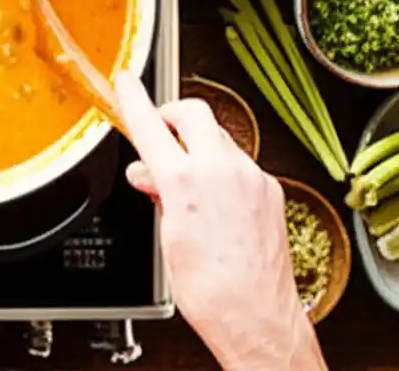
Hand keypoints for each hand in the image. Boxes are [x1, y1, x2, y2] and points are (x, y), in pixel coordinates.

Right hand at [112, 73, 325, 370]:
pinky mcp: (271, 190)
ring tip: (186, 180)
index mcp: (185, 182)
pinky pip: (241, 164)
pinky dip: (223, 171)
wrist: (256, 317)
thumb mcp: (168, 238)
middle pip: (195, 112)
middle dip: (172, 115)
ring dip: (199, 146)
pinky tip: (216, 200)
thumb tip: (149, 175)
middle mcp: (223, 170)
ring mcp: (252, 177)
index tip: (126, 80)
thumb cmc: (211, 291)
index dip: (133, 99)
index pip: (151, 125)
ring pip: (220, 138)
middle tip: (159, 132)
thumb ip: (159, 195)